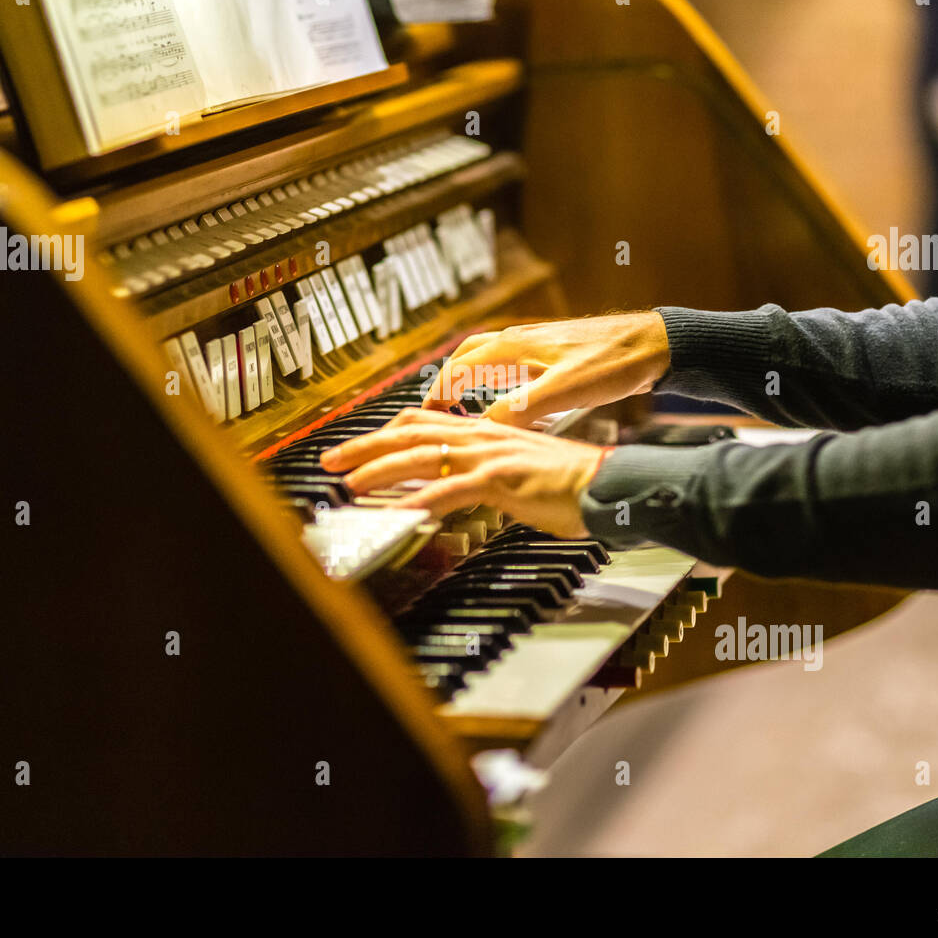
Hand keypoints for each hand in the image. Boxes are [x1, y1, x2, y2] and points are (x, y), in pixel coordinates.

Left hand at [319, 408, 606, 537]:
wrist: (607, 484)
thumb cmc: (569, 484)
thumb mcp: (517, 474)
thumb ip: (484, 476)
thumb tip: (458, 489)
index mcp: (484, 431)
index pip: (423, 422)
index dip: (385, 433)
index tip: (357, 447)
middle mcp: (481, 435)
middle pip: (410, 433)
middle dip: (365, 446)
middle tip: (330, 460)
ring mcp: (489, 455)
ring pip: (421, 457)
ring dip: (379, 470)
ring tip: (348, 483)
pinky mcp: (500, 479)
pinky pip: (450, 491)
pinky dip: (419, 502)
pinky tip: (397, 515)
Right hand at [422, 312, 670, 425]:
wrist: (653, 344)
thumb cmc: (612, 362)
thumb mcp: (563, 391)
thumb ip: (520, 408)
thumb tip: (483, 428)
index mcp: (513, 346)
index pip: (457, 368)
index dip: (436, 395)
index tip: (424, 419)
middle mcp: (518, 340)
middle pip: (465, 357)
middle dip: (445, 384)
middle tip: (434, 413)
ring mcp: (535, 344)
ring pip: (487, 360)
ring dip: (468, 382)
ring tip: (460, 410)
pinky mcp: (552, 353)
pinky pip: (509, 366)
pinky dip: (494, 384)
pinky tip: (506, 402)